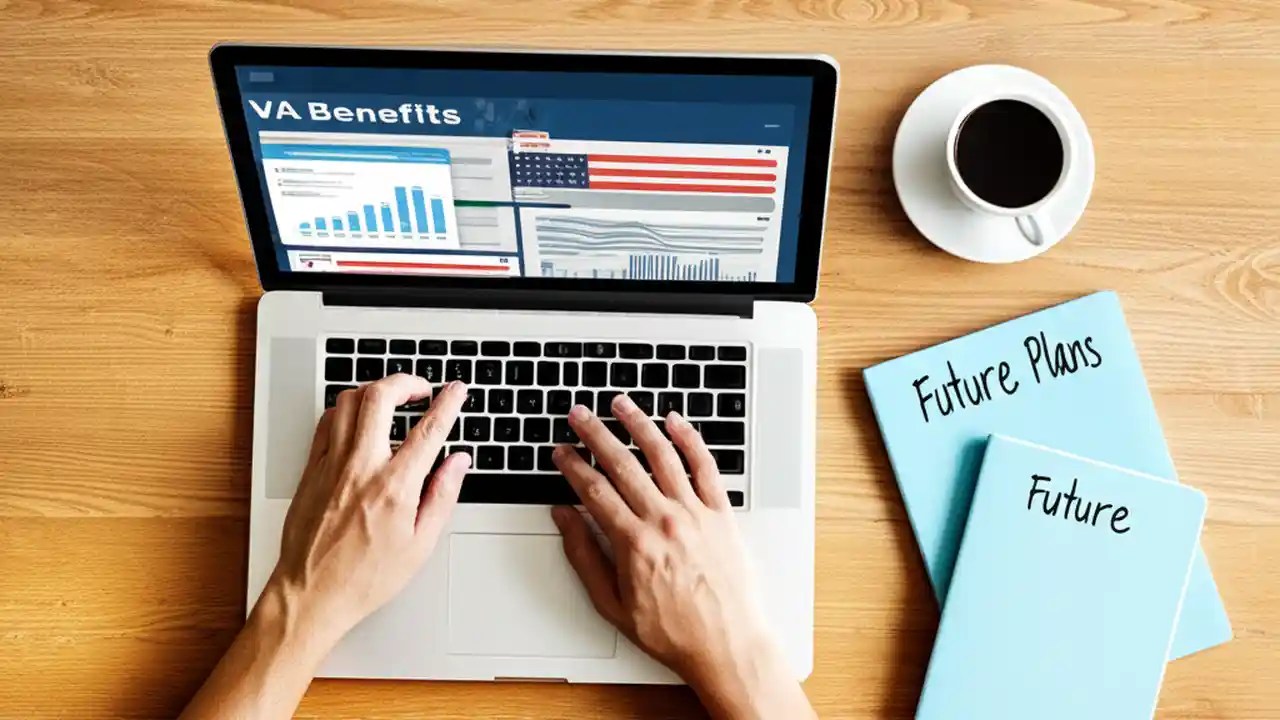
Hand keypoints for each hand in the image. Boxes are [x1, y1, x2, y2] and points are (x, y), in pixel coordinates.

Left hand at [269, 376, 471, 645]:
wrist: (312, 594)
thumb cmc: (364, 578)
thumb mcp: (421, 544)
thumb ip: (443, 495)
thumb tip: (458, 463)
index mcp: (394, 486)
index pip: (428, 429)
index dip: (448, 403)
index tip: (456, 391)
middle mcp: (360, 467)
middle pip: (380, 396)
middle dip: (406, 381)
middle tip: (420, 389)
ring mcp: (331, 465)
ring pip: (349, 401)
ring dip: (374, 391)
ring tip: (391, 400)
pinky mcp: (310, 470)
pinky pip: (326, 422)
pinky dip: (346, 410)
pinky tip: (358, 420)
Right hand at [551, 396, 813, 719]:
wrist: (727, 645)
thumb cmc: (673, 632)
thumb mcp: (612, 604)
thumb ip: (584, 556)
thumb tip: (563, 519)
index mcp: (633, 543)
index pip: (594, 490)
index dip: (572, 466)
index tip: (561, 451)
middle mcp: (664, 520)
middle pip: (622, 463)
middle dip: (596, 434)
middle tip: (579, 415)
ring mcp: (695, 513)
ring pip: (662, 455)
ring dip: (638, 424)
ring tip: (621, 404)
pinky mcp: (721, 514)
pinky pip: (705, 466)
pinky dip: (690, 439)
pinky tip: (675, 421)